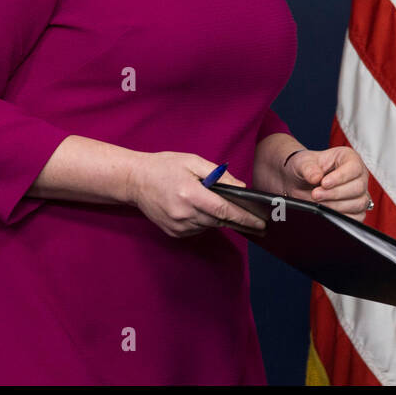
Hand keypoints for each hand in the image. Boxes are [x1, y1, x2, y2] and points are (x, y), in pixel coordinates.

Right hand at [129, 152, 266, 237]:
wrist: (135, 180)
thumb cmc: (165, 166)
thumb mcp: (193, 162)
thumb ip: (219, 175)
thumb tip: (241, 188)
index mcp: (190, 194)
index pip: (224, 210)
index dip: (244, 218)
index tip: (260, 223)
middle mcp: (184, 214)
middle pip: (220, 220)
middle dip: (235, 218)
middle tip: (251, 216)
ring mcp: (178, 226)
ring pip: (209, 226)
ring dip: (218, 217)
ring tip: (216, 203)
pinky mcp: (173, 232)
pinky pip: (198, 229)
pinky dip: (204, 221)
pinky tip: (199, 208)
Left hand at [284, 146, 370, 220]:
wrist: (301, 183)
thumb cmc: (307, 168)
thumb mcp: (303, 163)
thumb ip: (309, 168)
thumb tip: (316, 177)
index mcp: (349, 158)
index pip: (354, 168)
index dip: (340, 177)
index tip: (323, 183)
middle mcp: (358, 175)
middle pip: (358, 187)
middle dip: (335, 194)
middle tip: (316, 194)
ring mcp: (360, 193)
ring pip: (359, 203)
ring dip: (337, 206)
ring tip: (319, 202)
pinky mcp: (357, 209)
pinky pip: (358, 217)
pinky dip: (343, 217)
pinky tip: (328, 212)